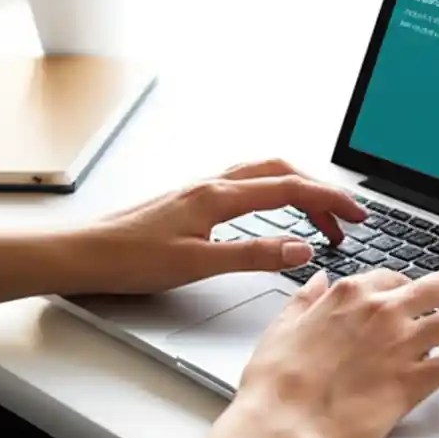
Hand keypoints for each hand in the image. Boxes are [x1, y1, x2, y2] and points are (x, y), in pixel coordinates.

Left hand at [74, 159, 366, 294]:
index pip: (289, 188)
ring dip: (298, 190)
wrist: (81, 253)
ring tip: (320, 219)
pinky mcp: (192, 201)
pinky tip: (275, 213)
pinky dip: (274, 193)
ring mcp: (202, 190)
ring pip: (264, 176)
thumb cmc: (128, 259)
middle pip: (282, 173)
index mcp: (218, 196)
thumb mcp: (197, 264)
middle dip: (320, 192)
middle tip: (347, 217)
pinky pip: (246, 186)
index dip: (329, 201)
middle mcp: (212, 185)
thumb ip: (252, 255)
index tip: (357, 215)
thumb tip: (300, 249)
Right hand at [230, 268, 438, 437]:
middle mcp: (382, 313)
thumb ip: (303, 301)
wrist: (285, 424)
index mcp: (349, 296)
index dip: (405, 286)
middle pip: (436, 287)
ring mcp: (402, 344)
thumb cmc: (276, 384)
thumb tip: (316, 282)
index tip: (410, 294)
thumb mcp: (281, 328)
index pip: (392, 278)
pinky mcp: (415, 380)